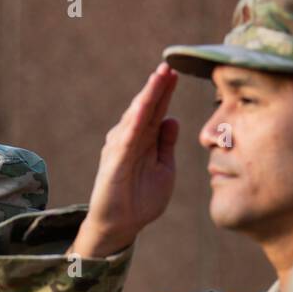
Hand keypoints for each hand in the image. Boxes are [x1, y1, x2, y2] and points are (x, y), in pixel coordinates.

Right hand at [71, 61, 180, 258]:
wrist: (122, 226)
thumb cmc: (141, 200)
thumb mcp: (164, 169)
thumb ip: (166, 145)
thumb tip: (172, 119)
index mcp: (145, 141)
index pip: (157, 110)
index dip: (166, 92)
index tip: (177, 72)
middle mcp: (130, 139)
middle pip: (146, 107)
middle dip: (157, 86)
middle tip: (169, 65)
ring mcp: (121, 149)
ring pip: (136, 117)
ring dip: (147, 97)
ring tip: (158, 77)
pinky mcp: (115, 162)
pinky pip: (126, 138)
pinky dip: (134, 121)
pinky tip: (143, 107)